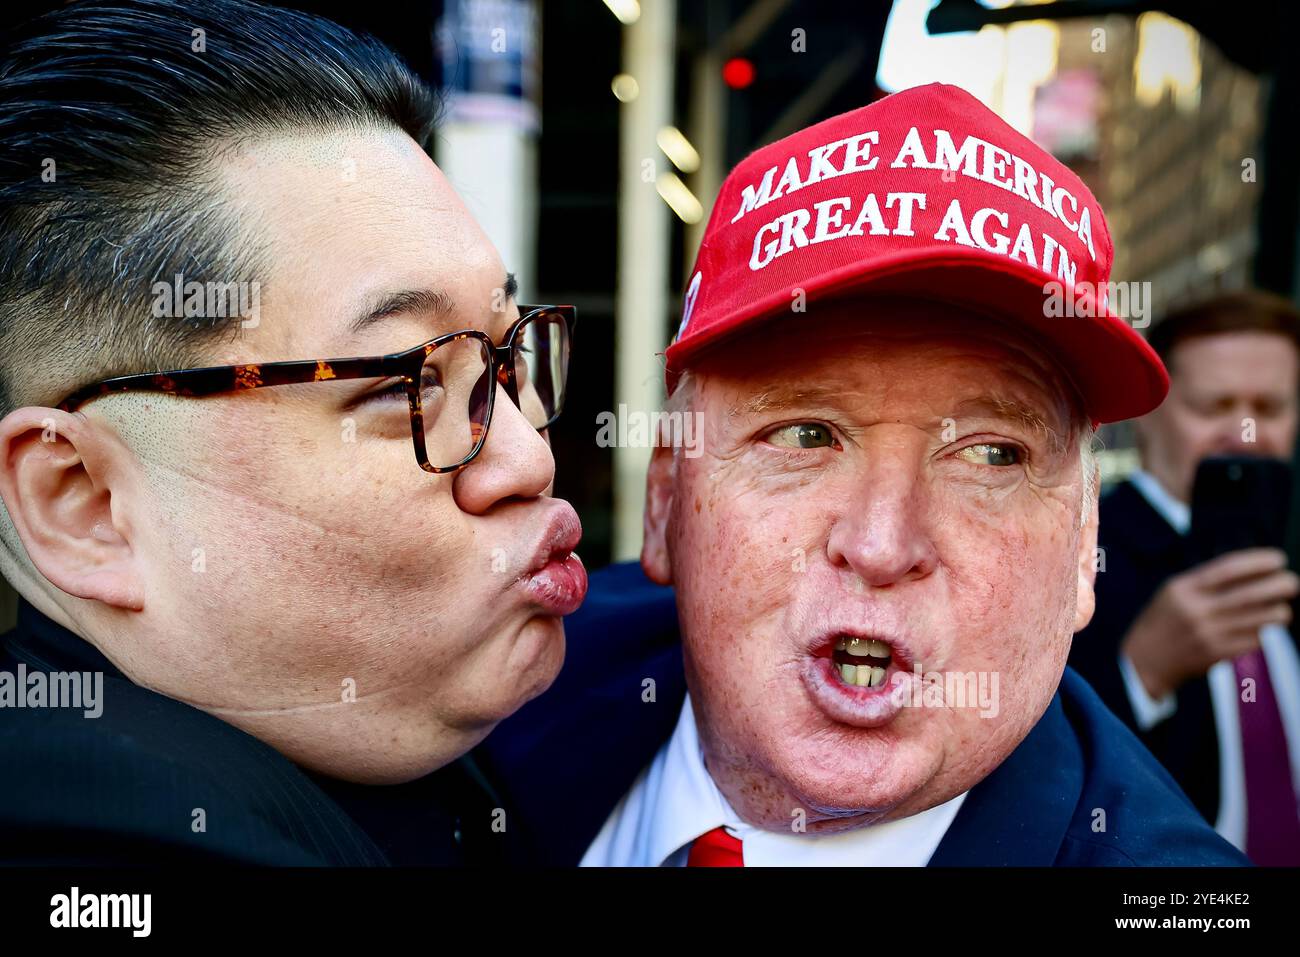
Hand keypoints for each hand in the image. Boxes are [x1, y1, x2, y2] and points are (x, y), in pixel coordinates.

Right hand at [1122, 548, 1298, 699]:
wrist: (1144, 661)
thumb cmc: (1163, 620)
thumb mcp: (1173, 591)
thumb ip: (1206, 580)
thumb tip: (1252, 570)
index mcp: (1184, 589)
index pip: (1228, 569)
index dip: (1258, 562)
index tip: (1278, 559)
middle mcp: (1197, 610)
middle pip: (1251, 594)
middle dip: (1280, 585)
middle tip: (1292, 582)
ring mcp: (1209, 634)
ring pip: (1261, 619)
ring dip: (1279, 611)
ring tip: (1280, 608)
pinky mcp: (1218, 655)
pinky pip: (1254, 640)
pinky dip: (1262, 633)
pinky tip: (1258, 629)